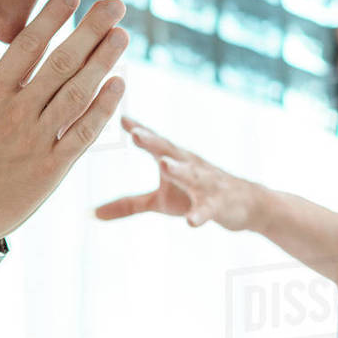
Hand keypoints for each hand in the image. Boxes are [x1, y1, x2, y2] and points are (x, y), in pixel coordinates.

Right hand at [0, 0, 128, 256]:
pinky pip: (83, 134)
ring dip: (103, 62)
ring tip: (122, 35)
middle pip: (61, 64)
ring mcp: (36, 142)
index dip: (52, 18)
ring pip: (78, 94)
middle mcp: (16, 113)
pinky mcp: (50, 171)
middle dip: (90, 31)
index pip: (27, 46)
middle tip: (115, 5)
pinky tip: (119, 85)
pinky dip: (103, 109)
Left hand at [94, 117, 257, 230]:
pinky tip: (191, 223)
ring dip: (178, 169)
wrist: (247, 204)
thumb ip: (127, 204)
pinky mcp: (218, 204)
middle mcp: (188, 164)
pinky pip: (207, 209)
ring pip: (190, 174)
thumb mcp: (159, 202)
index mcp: (172, 158)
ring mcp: (205, 183)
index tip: (116, 114)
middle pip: (168, 150)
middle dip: (152, 140)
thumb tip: (91, 214)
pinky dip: (200, 214)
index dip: (134, 128)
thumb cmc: (196, 196)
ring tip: (164, 165)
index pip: (151, 140)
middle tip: (135, 132)